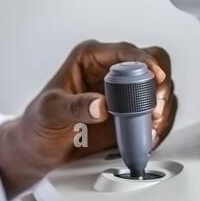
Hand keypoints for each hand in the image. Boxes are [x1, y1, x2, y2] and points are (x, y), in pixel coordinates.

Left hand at [0, 40, 176, 195]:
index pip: (125, 51)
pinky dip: (159, 122)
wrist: (37, 149)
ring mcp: (123, 92)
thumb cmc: (38, 124)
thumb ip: (74, 107)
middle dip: (159, 84)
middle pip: (151, 64)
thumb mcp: (50, 112)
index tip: (154, 75)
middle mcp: (110, 71)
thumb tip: (100, 105)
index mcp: (89, 58)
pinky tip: (150, 133)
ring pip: (158, 88)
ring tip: (153, 123)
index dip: (144, 60)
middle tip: (156, 105)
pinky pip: (155, 111)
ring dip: (162, 106)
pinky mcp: (130, 113)